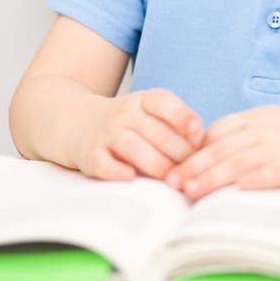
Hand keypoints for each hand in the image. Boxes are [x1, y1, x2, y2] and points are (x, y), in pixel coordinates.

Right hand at [69, 88, 203, 180]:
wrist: (73, 121)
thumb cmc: (124, 123)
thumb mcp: (147, 114)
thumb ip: (173, 126)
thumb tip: (206, 147)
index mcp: (142, 100)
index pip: (163, 102)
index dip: (182, 115)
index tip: (198, 131)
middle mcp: (124, 112)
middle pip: (155, 131)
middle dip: (179, 153)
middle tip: (194, 172)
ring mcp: (106, 133)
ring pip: (134, 146)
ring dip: (156, 165)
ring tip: (172, 180)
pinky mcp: (89, 154)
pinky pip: (102, 163)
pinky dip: (116, 171)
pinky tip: (131, 178)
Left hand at [164, 106, 279, 198]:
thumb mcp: (277, 125)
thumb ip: (250, 136)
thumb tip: (220, 153)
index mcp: (258, 118)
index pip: (217, 131)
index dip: (193, 149)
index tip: (173, 166)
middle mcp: (265, 129)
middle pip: (221, 148)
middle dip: (192, 166)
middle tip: (169, 182)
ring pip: (239, 161)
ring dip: (212, 176)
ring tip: (191, 191)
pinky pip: (272, 171)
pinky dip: (254, 180)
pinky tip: (238, 190)